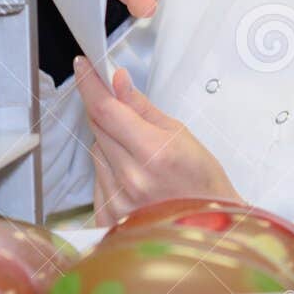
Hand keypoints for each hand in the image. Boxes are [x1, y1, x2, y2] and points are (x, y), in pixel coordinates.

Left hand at [75, 57, 239, 224]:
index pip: (106, 109)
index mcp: (154, 154)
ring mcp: (117, 201)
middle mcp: (131, 180)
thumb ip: (142, 108)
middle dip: (106, 111)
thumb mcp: (181, 135)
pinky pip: (97, 178)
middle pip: (98, 127)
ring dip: (110, 143)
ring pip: (96, 152)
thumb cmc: (204, 185)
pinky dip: (110, 169)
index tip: (83, 66)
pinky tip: (135, 176)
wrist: (209, 228)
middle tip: (122, 109)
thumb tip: (119, 82)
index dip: (90, 83)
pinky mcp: (108, 216)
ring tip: (141, 155)